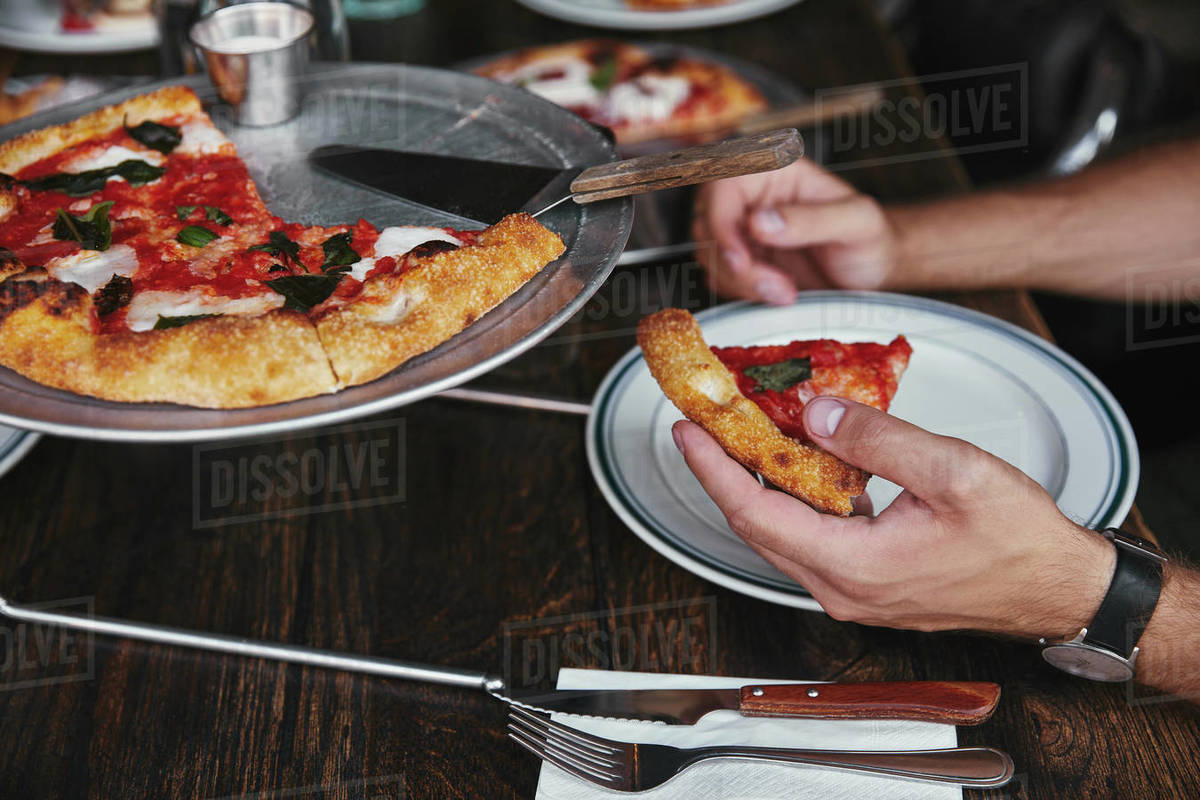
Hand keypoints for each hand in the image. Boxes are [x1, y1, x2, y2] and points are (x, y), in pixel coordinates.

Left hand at [672, 398, 1116, 636]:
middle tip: (705, 422)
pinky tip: (800, 460)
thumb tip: (815, 415)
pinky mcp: (867, 582)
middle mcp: (842, 588)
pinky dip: (795, 496)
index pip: (755, 512)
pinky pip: (811, 537)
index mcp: (854, 566)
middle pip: (757, 525)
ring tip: (743, 433)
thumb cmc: (1021, 542)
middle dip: (724, 470)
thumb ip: (877, 440)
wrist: (1060, 587)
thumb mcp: (952, 472)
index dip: (713, 468)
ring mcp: (853, 590)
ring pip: (781, 531)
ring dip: (758, 482)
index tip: (688, 429)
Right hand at [691, 160, 897, 304]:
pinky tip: (777, 294)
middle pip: (708, 223)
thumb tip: (761, 222)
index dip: (722, 222)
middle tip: (779, 287)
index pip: (723, 182)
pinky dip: (742, 293)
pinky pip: (718, 276)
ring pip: (708, 253)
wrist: (871, 274)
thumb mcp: (856, 223)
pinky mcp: (740, 259)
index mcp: (775, 169)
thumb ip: (813, 219)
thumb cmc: (870, 239)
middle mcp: (751, 195)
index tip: (741, 260)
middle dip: (737, 264)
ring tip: (786, 293)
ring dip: (741, 282)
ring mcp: (741, 229)